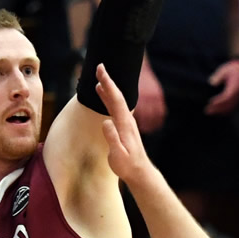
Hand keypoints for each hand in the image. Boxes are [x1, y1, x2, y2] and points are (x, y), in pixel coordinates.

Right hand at [96, 64, 161, 190]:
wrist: (139, 171)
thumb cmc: (127, 165)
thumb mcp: (118, 155)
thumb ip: (112, 139)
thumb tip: (105, 122)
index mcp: (124, 124)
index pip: (116, 99)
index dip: (108, 84)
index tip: (101, 72)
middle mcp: (127, 119)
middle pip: (117, 95)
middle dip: (108, 80)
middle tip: (99, 66)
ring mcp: (126, 121)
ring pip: (116, 99)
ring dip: (107, 86)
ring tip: (99, 75)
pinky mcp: (123, 124)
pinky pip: (114, 106)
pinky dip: (107, 96)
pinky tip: (101, 92)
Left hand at [205, 59, 238, 114]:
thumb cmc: (233, 69)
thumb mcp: (226, 70)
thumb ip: (219, 76)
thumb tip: (212, 82)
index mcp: (236, 86)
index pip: (227, 96)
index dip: (219, 101)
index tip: (211, 102)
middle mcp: (238, 93)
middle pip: (227, 103)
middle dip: (217, 108)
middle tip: (206, 111)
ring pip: (230, 107)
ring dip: (220, 111)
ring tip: (209, 112)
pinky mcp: (238, 99)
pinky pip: (232, 107)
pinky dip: (224, 110)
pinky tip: (217, 112)